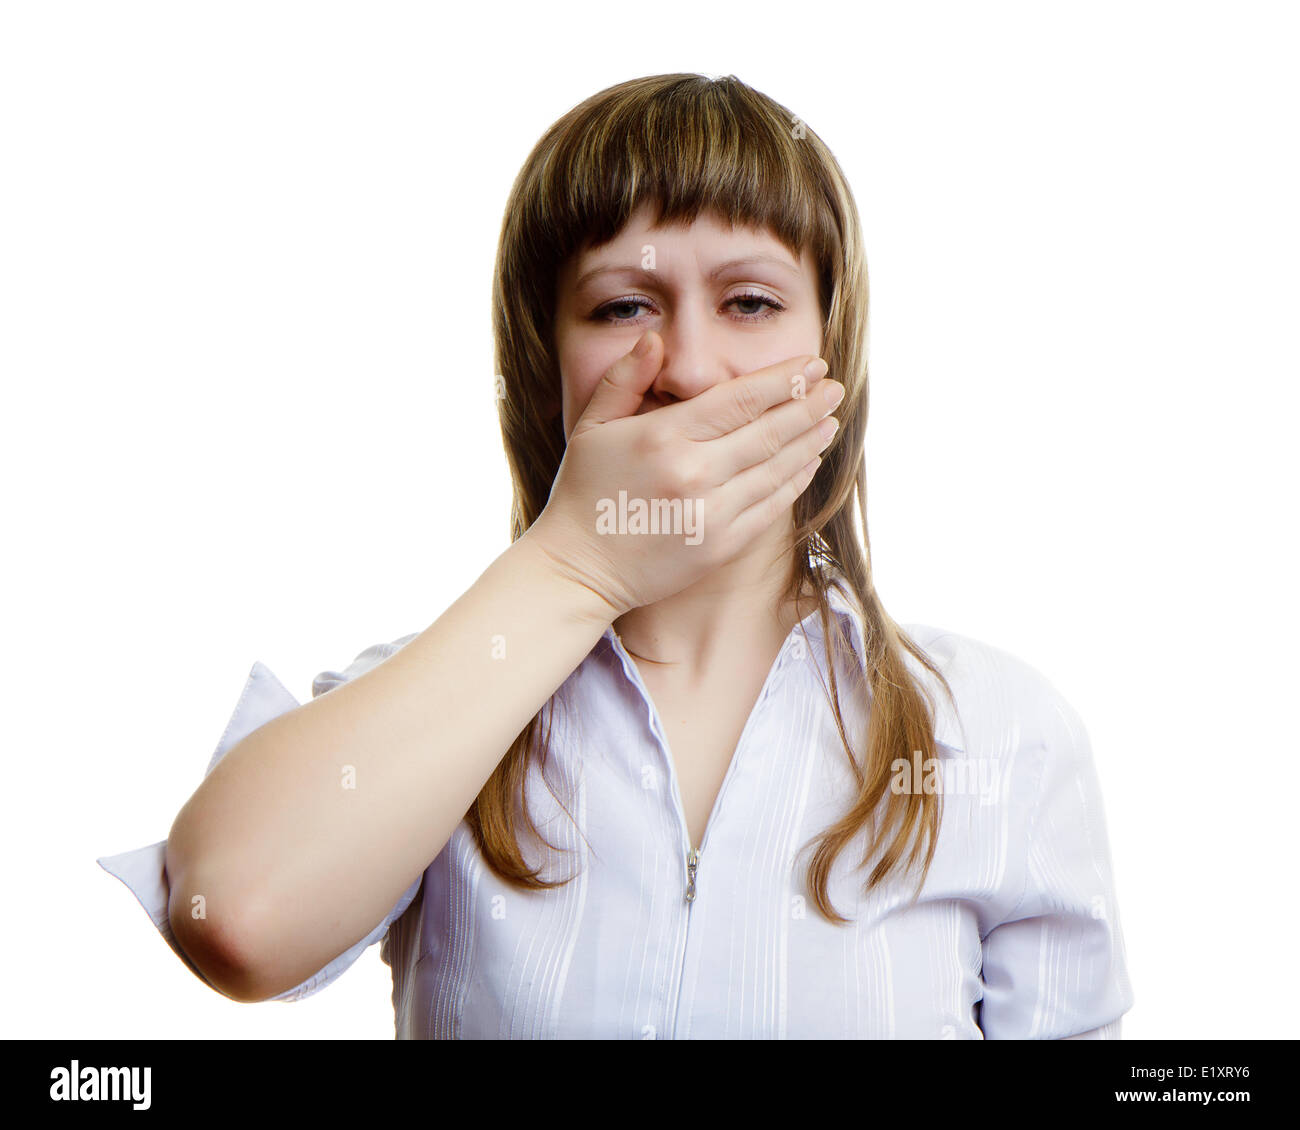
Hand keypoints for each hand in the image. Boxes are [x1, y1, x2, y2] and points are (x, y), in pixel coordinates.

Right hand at [525, 330, 842, 618]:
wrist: (579, 568)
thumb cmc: (584, 493)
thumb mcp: (592, 427)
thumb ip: (625, 379)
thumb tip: (656, 339)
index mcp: (663, 436)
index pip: (739, 399)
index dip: (783, 380)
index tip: (812, 365)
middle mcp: (693, 473)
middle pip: (768, 431)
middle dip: (809, 405)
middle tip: (835, 387)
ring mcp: (711, 513)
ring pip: (776, 469)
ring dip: (809, 441)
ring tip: (830, 421)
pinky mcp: (721, 546)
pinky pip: (770, 507)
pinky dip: (794, 481)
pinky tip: (808, 463)